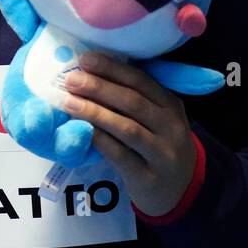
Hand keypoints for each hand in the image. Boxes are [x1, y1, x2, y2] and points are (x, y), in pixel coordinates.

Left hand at [63, 51, 197, 216]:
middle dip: (100, 88)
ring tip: (69, 103)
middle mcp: (172, 127)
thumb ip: (132, 97)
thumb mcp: (155, 117)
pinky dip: (99, 139)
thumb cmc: (155, 143)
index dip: (112, 69)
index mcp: (170, 105)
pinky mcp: (149, 177)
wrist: (178, 188)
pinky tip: (81, 129)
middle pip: (134, 102)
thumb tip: (88, 72)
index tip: (84, 59)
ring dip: (96, 113)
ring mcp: (163, 154)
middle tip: (71, 80)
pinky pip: (120, 155)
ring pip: (128, 128)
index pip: (141, 81)